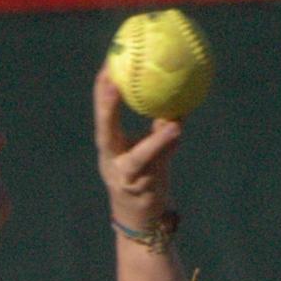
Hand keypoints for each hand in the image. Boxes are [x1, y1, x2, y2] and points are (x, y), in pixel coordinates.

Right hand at [94, 66, 181, 233]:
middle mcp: (111, 160)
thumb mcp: (152, 147)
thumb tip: (179, 95)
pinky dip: (166, 148)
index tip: (108, 62)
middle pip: (104, 130)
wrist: (141, 219)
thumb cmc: (146, 177)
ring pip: (138, 156)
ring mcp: (125, 177)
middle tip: (112, 81)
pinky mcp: (141, 190)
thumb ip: (160, 124)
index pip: (102, 113)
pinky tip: (178, 130)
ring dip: (154, 140)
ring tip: (171, 123)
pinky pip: (158, 166)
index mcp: (110, 146)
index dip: (102, 89)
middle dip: (106, 107)